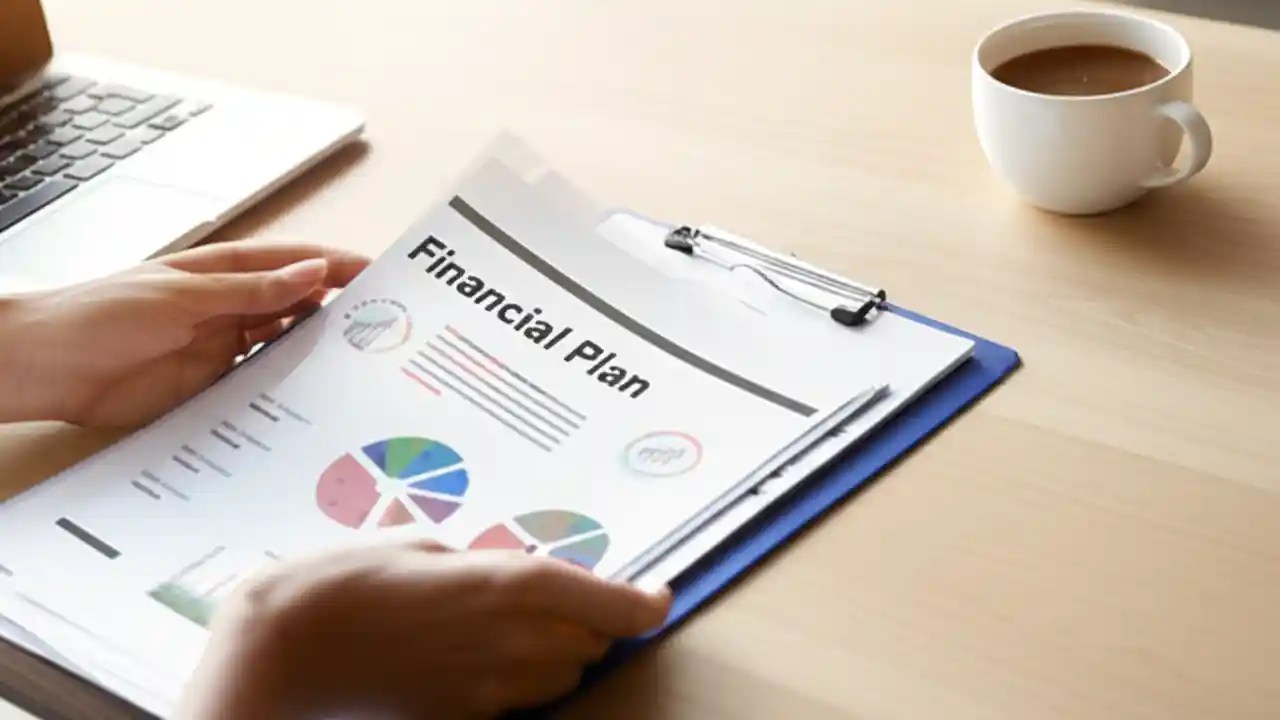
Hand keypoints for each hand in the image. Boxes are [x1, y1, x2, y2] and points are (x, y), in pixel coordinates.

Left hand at [0, 241, 367, 426]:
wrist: (48, 367)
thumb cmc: (99, 314)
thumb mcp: (183, 297)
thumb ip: (251, 292)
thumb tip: (311, 276)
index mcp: (221, 270)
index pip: (292, 263)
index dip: (335, 265)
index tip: (375, 272)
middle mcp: (227, 305)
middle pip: (294, 302)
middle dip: (336, 306)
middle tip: (380, 319)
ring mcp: (220, 344)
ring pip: (284, 341)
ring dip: (316, 344)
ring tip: (357, 353)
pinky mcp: (211, 383)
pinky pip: (260, 380)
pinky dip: (287, 380)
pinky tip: (313, 384)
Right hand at [176, 540, 671, 719]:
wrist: (284, 649)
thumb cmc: (345, 580)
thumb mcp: (422, 542)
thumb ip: (479, 560)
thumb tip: (499, 571)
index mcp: (514, 585)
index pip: (619, 608)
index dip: (647, 603)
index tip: (656, 594)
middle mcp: (517, 643)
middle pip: (593, 643)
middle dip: (586, 620)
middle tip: (554, 594)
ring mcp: (491, 690)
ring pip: (561, 677)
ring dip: (553, 652)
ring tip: (504, 623)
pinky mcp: (462, 718)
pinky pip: (516, 701)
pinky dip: (513, 679)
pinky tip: (467, 654)